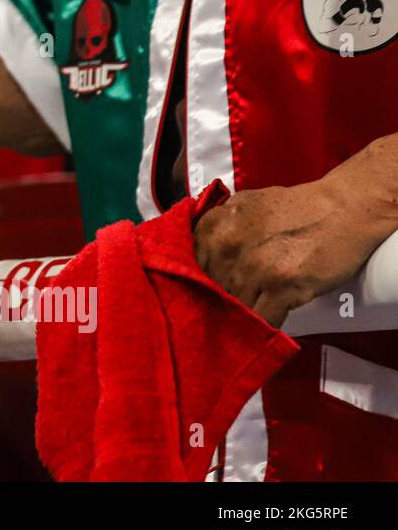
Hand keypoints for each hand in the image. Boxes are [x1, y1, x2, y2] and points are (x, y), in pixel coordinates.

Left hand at [195, 152, 397, 326]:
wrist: (343, 209)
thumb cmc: (298, 207)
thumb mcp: (245, 203)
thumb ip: (219, 224)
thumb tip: (199, 249)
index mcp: (214, 226)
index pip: (187, 266)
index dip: (192, 282)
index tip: (196, 292)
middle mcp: (228, 247)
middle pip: (208, 290)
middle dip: (216, 300)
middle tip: (223, 308)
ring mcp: (254, 269)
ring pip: (233, 307)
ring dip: (239, 316)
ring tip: (244, 318)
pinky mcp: (281, 287)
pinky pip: (262, 319)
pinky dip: (263, 326)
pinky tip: (265, 324)